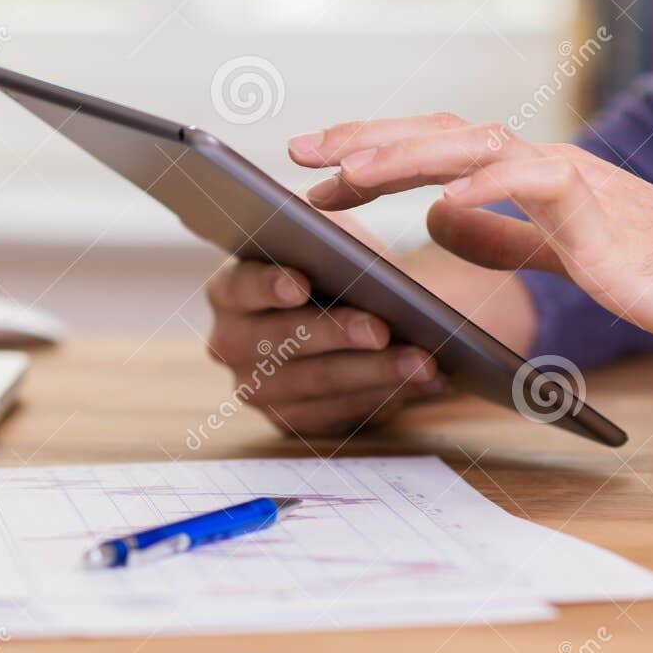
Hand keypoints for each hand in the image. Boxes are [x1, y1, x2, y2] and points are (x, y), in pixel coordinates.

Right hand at [204, 258, 446, 437]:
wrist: (355, 313)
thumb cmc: (337, 268)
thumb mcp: (326, 239)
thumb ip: (317, 231)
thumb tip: (331, 235)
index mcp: (228, 291)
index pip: (241, 287)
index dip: (269, 286)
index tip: (300, 285)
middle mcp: (230, 344)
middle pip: (281, 340)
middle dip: (336, 334)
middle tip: (381, 330)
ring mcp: (258, 389)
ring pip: (317, 382)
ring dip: (375, 372)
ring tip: (422, 362)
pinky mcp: (292, 421)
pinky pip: (339, 413)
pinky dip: (387, 396)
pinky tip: (424, 383)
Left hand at [288, 114, 652, 361]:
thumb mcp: (553, 256)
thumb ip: (500, 235)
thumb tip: (439, 219)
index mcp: (526, 176)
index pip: (434, 149)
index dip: (371, 154)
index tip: (312, 172)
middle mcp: (541, 164)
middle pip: (438, 135)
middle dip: (363, 141)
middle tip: (296, 153)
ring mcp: (571, 178)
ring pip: (473, 146)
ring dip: (404, 155)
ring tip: (345, 170)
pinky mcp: (599, 210)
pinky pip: (535, 186)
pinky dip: (488, 189)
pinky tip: (440, 202)